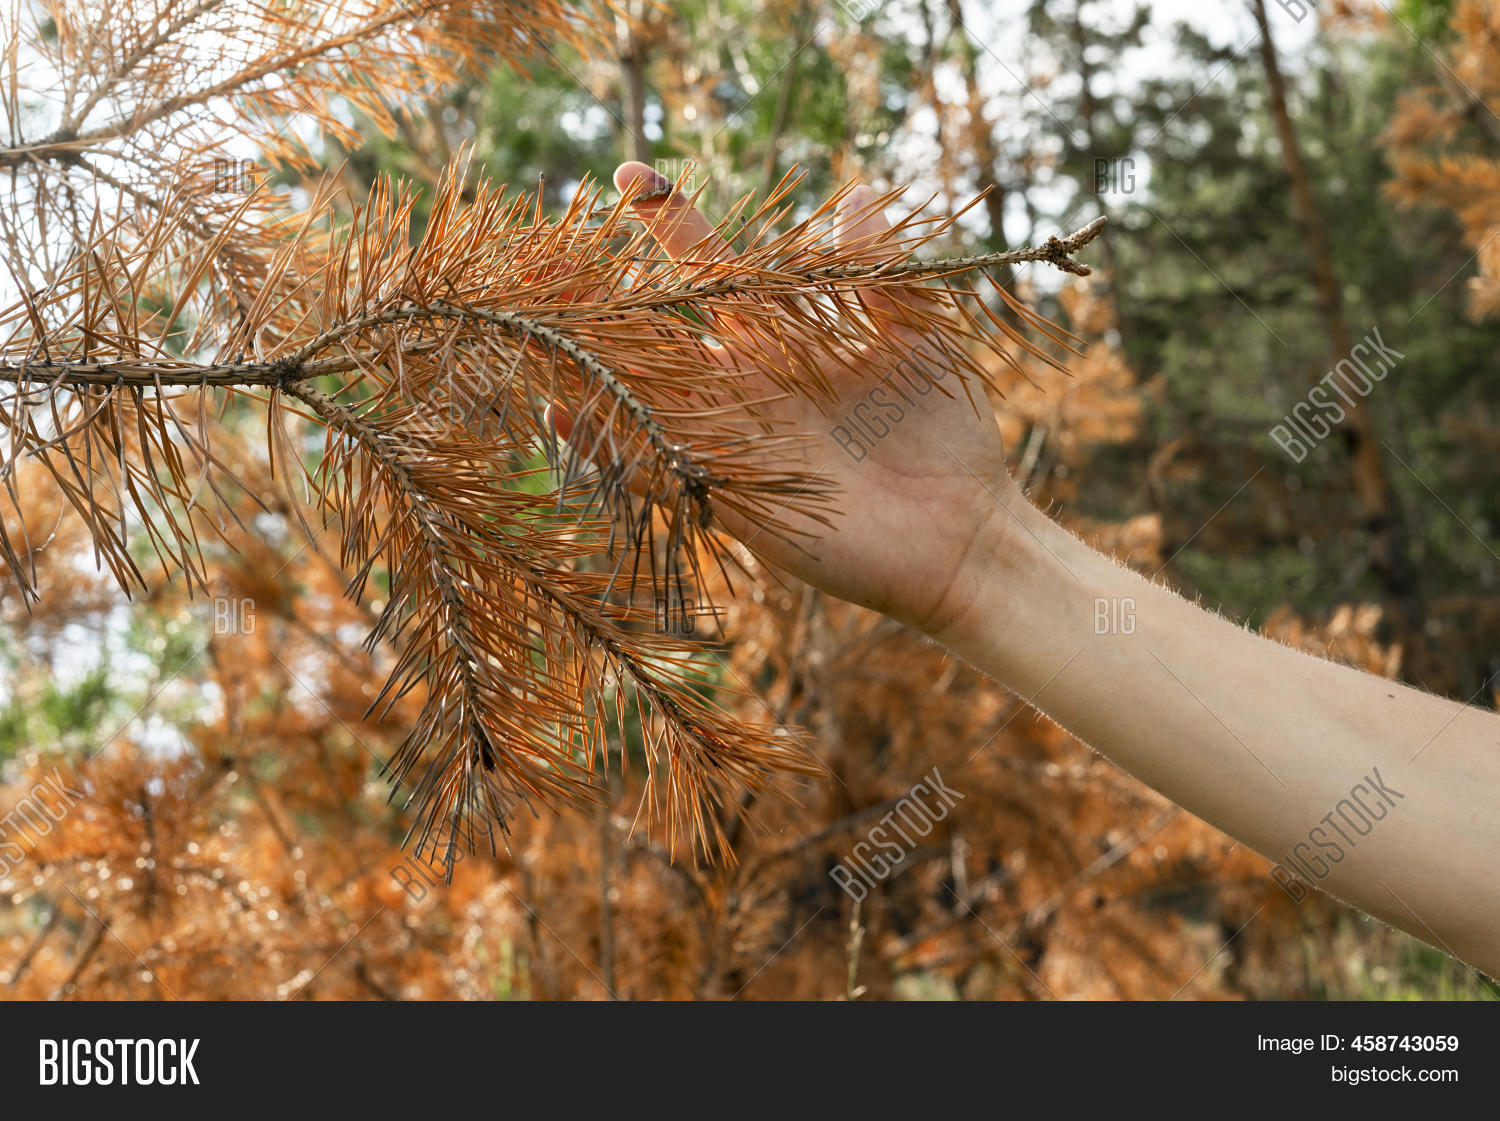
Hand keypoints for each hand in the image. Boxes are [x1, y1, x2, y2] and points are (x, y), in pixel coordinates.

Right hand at [608, 160, 1029, 637]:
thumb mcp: (919, 336)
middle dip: (618, 299)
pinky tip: (567, 416)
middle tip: (571, 263)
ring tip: (546, 329)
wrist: (967, 532)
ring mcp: (736, 442)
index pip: (716, 274)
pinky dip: (609, 449)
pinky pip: (658, 469)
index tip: (632, 176)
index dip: (673, 225)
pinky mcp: (733, 499)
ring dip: (598, 366)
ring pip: (648, 397)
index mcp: (785, 344)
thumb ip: (881, 271)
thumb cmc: (947, 433)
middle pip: (664, 334)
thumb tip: (857, 192)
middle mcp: (748, 388)